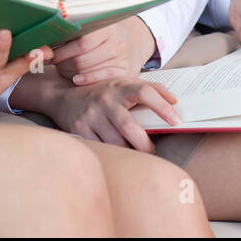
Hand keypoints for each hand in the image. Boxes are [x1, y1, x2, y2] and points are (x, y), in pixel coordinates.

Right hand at [51, 76, 181, 152]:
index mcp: (120, 86)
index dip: (162, 106)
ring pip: (115, 142)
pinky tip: (118, 157)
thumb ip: (151, 89)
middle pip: (129, 126)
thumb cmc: (103, 92)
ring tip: (136, 157)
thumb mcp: (124, 83)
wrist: (64, 96)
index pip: (144, 92)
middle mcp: (105, 100)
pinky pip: (100, 148)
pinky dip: (112, 155)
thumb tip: (175, 101)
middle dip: (144, 144)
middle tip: (152, 152)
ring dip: (128, 153)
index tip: (176, 121)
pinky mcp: (79, 129)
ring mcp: (91, 115)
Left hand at [52, 17, 157, 85]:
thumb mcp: (90, 13)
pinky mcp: (123, 72)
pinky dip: (86, 80)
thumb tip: (51, 15)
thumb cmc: (103, 25)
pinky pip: (101, 79)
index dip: (61, 51)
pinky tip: (75, 79)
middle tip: (52, 61)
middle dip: (61, 63)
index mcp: (106, 27)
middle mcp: (116, 43)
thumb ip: (71, 13)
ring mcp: (121, 59)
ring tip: (61, 67)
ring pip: (87, 71)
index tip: (48, 52)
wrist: (132, 37)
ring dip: (68, 72)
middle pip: (81, 60)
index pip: (81, 43)